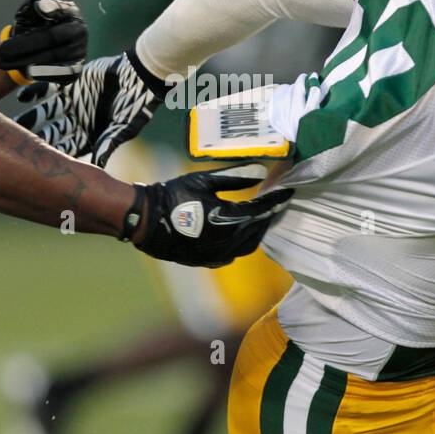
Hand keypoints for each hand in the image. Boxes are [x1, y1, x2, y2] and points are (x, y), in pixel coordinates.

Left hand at [0, 0, 86, 83]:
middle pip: (51, 37)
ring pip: (52, 58)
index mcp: (70, 12)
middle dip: (25, 43)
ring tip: (6, 62)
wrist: (38, 49)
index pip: (61, 9)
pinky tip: (26, 71)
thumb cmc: (36, 25)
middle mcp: (79, 31)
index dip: (51, 8)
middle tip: (2, 49)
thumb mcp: (32, 10)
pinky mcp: (75, 70)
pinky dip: (42, 73)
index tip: (39, 8)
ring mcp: (79, 52)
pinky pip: (59, 74)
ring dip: (28, 60)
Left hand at [14, 49, 168, 166]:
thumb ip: (108, 143)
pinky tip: (23, 96)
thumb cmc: (136, 104)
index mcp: (89, 135)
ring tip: (15, 121)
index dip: (51, 154)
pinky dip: (37, 91)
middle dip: (35, 137)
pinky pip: (49, 88)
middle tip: (15, 144)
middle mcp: (76, 121)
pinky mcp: (70, 83)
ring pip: (46, 111)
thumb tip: (96, 166)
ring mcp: (71, 102)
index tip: (35, 161)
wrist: (140, 73)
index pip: (66, 148)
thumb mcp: (123, 127)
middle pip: (51, 131)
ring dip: (32, 116)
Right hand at [126, 164, 292, 267]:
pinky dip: (241, 243)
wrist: (146, 221)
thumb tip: (262, 172)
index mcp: (227, 220)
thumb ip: (234, 177)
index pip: (261, 210)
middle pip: (258, 230)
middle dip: (267, 217)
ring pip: (248, 246)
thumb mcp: (203, 180)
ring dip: (256, 232)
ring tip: (259, 218)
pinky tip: (238, 233)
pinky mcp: (208, 261)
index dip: (276, 200)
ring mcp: (217, 255)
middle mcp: (227, 242)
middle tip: (273, 204)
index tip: (288, 192)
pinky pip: (233, 254)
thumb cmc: (173, 196)